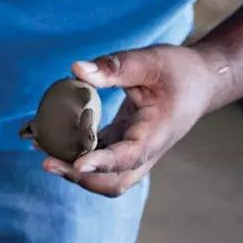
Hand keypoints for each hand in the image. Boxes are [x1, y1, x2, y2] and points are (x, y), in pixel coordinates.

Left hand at [41, 45, 220, 196]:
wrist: (200, 81)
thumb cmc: (178, 70)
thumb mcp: (150, 61)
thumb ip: (115, 67)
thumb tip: (76, 69)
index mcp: (157, 132)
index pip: (130, 156)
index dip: (103, 162)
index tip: (77, 164)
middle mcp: (146, 150)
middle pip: (114, 181)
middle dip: (80, 177)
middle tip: (47, 161)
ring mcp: (134, 151)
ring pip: (105, 176)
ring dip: (74, 170)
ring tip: (41, 151)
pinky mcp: (123, 144)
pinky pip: (98, 158)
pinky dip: (74, 154)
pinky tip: (47, 139)